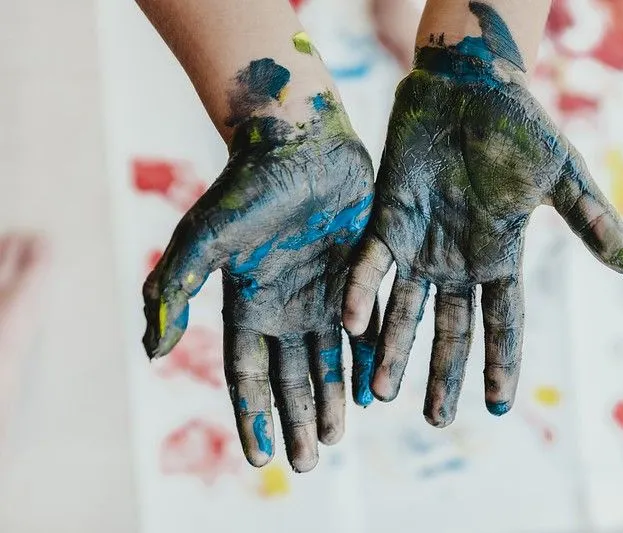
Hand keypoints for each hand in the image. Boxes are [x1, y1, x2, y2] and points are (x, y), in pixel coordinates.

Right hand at [143, 77, 376, 471]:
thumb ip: (173, 291)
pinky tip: (375, 390)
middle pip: (291, 375)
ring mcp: (324, 291)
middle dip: (298, 418)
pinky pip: (366, 326)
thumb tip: (150, 353)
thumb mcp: (203, 240)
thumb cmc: (247, 187)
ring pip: (329, 358)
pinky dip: (369, 358)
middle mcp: (287, 304)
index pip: (248, 374)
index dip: (254, 416)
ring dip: (332, 398)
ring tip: (337, 437)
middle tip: (310, 462)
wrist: (298, 141)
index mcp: (248, 303)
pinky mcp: (359, 273)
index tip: (263, 459)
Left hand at [343, 2, 622, 427]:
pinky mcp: (387, 220)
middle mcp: (457, 261)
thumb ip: (590, 222)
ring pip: (404, 309)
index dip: (500, 362)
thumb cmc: (519, 126)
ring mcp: (420, 244)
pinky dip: (362, 293)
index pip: (502, 321)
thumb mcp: (561, 177)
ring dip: (393, 349)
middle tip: (433, 420)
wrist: (469, 84)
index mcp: (499, 256)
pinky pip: (370, 265)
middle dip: (441, 373)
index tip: (498, 406)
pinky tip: (353, 325)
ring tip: (378, 394)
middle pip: (450, 329)